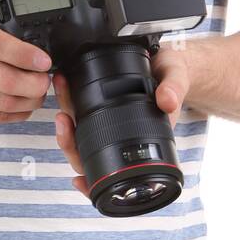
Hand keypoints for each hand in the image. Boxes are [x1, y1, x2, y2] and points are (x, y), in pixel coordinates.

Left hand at [53, 44, 190, 198]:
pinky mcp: (101, 104)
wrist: (168, 59)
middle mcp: (122, 135)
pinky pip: (79, 111)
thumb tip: (167, 101)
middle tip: (63, 118)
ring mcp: (109, 122)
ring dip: (65, 117)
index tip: (79, 180)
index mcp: (141, 140)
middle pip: (87, 155)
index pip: (115, 170)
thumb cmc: (175, 75)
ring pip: (79, 133)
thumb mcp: (177, 78)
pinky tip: (63, 84)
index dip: (94, 180)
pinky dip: (69, 99)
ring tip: (62, 91)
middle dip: (70, 142)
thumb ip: (174, 88)